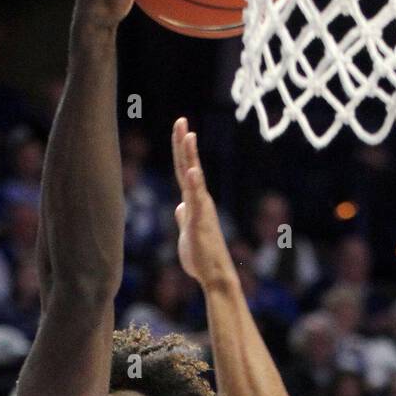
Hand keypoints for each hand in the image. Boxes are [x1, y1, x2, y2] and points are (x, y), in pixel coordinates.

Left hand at [172, 120, 237, 290]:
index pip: (184, 170)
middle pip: (189, 166)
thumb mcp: (187, 232)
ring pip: (194, 178)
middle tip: (181, 120)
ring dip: (192, 156)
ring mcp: (201, 210)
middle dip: (184, 143)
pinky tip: (192, 170)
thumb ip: (184, 217)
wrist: (215, 275)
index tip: (180, 129)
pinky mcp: (201, 222)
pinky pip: (197, 201)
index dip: (180, 150)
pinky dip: (195, 185)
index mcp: (194, 202)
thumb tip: (180, 206)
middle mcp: (199, 201)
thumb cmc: (202, 257)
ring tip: (189, 135)